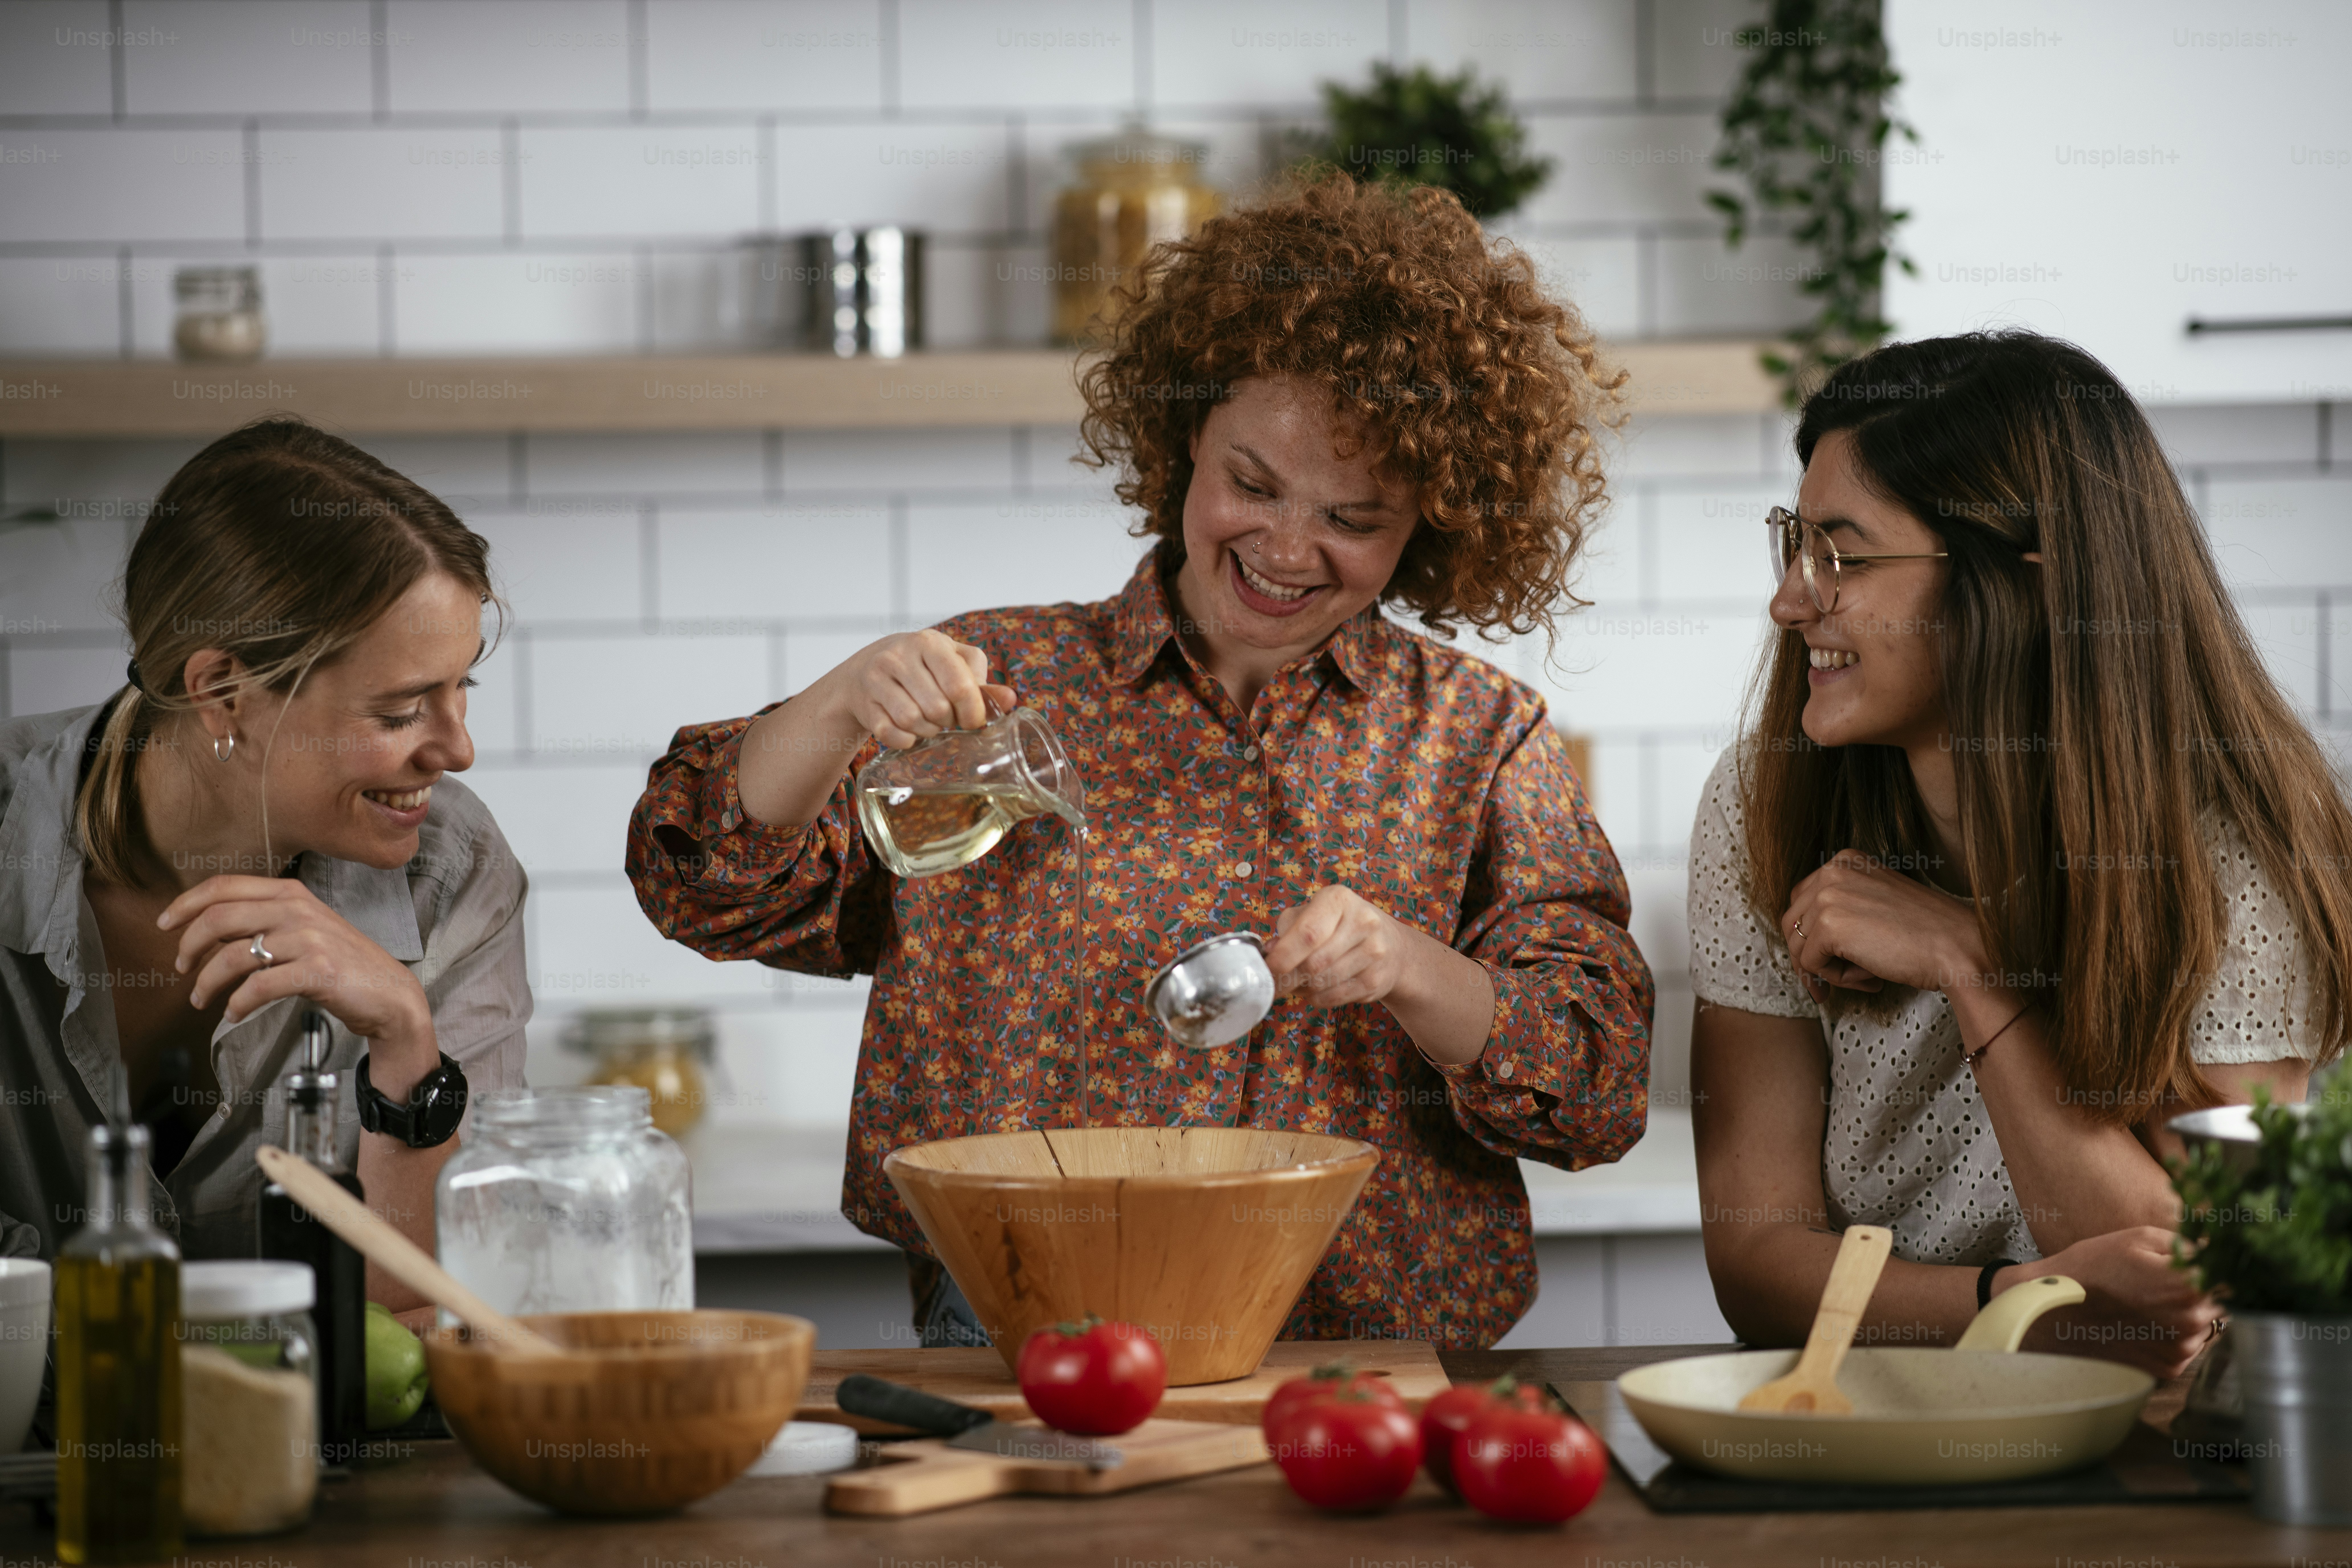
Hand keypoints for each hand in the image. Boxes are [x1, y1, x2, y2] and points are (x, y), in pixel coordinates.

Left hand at [159, 875, 434, 1083]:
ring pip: (233, 956)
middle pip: (219, 918)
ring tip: (201, 999)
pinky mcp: (317, 971)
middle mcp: (298, 910)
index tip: (165, 923)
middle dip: (188, 945)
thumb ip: (266, 920)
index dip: (186, 903)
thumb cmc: (343, 964)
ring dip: (206, 982)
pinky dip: (236, 1004)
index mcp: (292, 893)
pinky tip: (233, 1014)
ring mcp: (309, 939)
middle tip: (181, 967)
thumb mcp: (305, 929)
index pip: (225, 886)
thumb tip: (212, 928)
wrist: (389, 994)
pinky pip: (258, 987)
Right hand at [826, 630, 1016, 750]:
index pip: (959, 685)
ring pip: (913, 721)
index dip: (973, 711)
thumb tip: (1010, 699)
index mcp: (929, 642)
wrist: (865, 668)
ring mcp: (876, 678)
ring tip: (930, 723)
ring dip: (928, 731)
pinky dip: (906, 740)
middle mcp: (899, 656)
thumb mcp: (951, 663)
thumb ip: (980, 682)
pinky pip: (891, 733)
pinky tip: (911, 732)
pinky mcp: (864, 702)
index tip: (974, 720)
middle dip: (949, 721)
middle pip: (937, 708)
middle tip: (948, 718)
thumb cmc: (920, 666)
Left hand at [1263, 885, 1417, 1009]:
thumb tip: (1269, 953)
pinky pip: (1333, 998)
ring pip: (1322, 984)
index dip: (1281, 957)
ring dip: (1302, 989)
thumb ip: (1288, 929)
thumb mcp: (1313, 913)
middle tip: (1274, 983)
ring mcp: (1374, 952)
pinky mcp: (1376, 980)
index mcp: (1338, 900)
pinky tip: (1315, 990)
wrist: (1390, 945)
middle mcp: (1362, 922)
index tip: (1264, 971)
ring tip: (1298, 982)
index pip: (1307, 934)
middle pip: (1313, 964)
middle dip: (1287, 978)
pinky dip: (1316, 998)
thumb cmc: (1338, 926)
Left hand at [1781, 849, 1984, 999]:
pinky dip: (1836, 979)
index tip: (1826, 960)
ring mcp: (1828, 894)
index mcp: (1845, 861)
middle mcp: (1832, 870)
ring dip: (1827, 970)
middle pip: (1792, 922)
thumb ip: (1841, 911)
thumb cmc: (1924, 935)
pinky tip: (1870, 977)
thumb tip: (1804, 945)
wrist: (1957, 947)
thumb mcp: (1875, 906)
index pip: (1802, 900)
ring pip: (1798, 945)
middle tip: (1828, 984)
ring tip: (1866, 977)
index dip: (1810, 936)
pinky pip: (1810, 963)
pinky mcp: (1828, 924)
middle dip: (1808, 957)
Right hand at [2012, 1227, 2221, 1378]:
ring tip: (2152, 1302)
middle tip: (2168, 1280)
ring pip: (2206, 1327)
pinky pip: (2188, 1348)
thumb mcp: (2140, 1238)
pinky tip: (2146, 1321)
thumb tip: (2219, 1252)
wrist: (2054, 1308)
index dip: (2219, 1269)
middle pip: (2223, 1303)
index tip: (2204, 1264)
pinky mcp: (2168, 1368)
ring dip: (2190, 1314)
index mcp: (2190, 1286)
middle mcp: (2192, 1322)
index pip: (2232, 1277)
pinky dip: (2174, 1335)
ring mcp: (2181, 1349)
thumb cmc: (2093, 1267)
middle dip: (2203, 1291)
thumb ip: (2189, 1245)